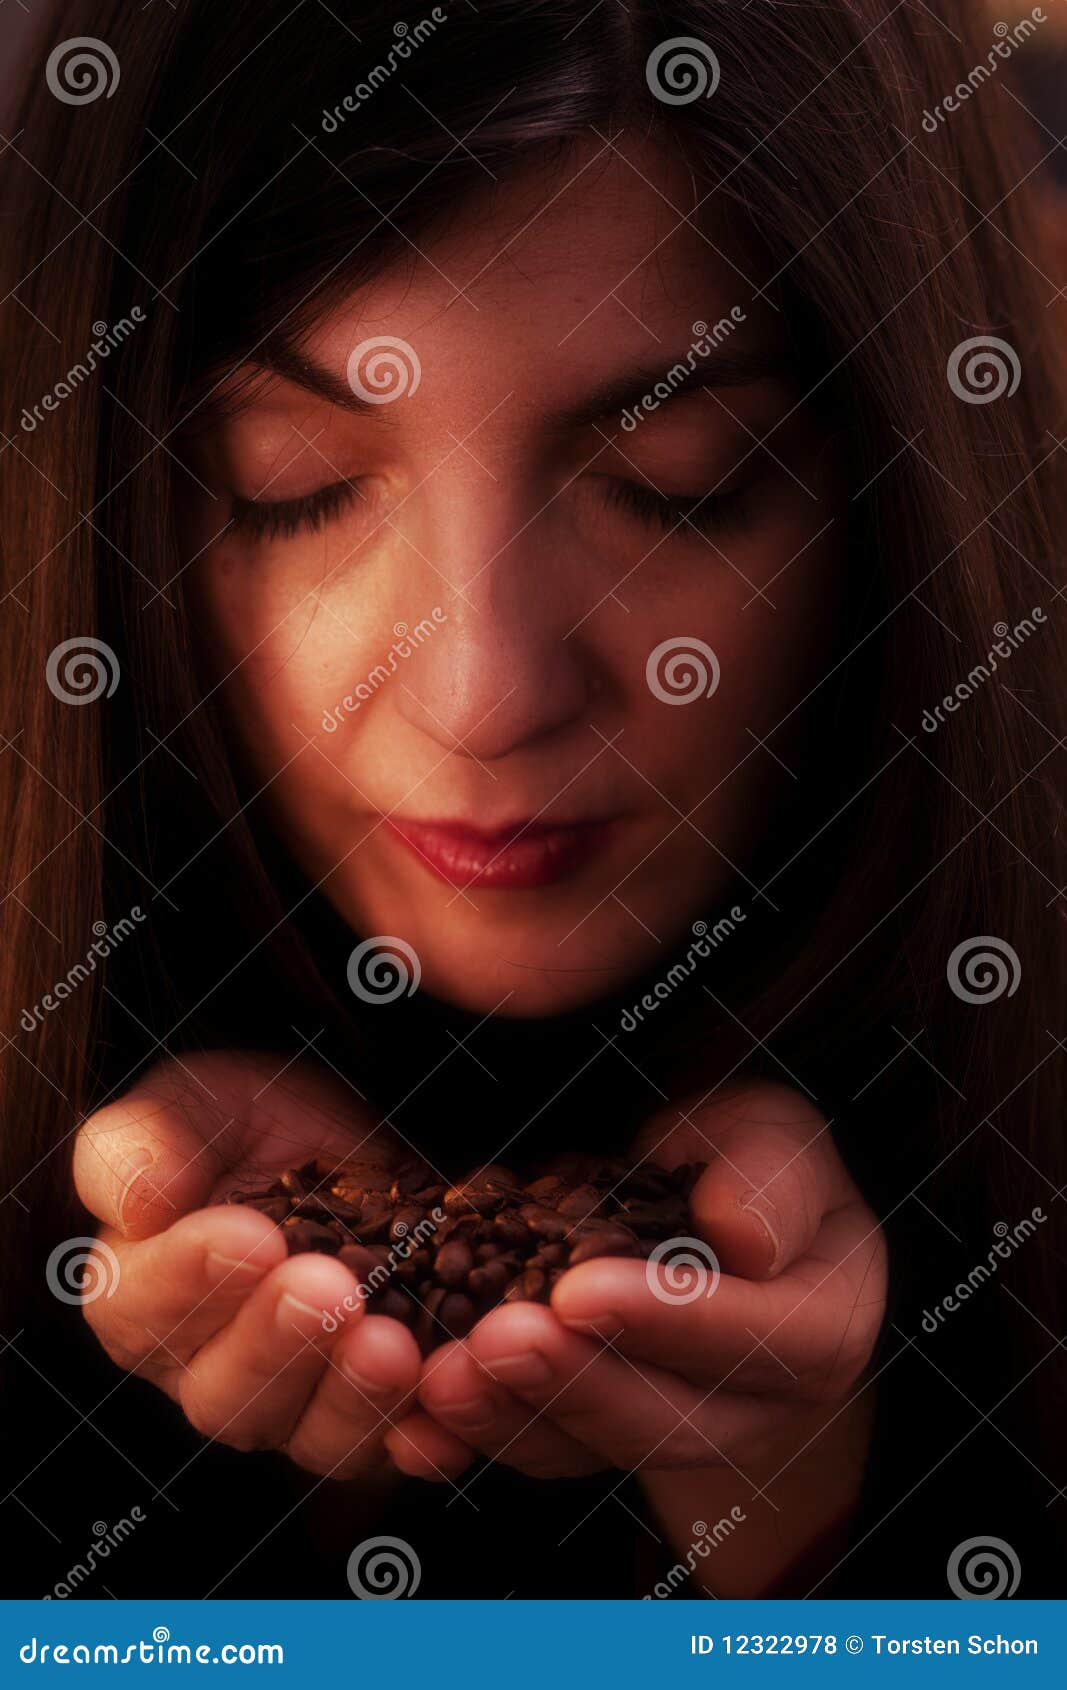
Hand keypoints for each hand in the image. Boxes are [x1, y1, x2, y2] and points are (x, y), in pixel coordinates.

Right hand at [73, 1051, 472, 1478]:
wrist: (358, 1133)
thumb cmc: (250, 1121)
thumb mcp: (196, 1102)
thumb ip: (147, 1140)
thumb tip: (138, 1201)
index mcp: (146, 1299)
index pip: (145, 1310)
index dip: (193, 1279)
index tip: (250, 1236)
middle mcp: (215, 1372)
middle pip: (230, 1395)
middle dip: (280, 1344)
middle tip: (326, 1289)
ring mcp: (304, 1404)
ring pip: (318, 1436)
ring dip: (355, 1398)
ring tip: (392, 1346)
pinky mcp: (384, 1411)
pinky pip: (405, 1443)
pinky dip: (430, 1436)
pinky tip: (449, 1410)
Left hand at [388, 1083, 885, 1490]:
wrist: (693, 1189)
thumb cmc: (741, 1152)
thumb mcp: (771, 1132)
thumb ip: (769, 1177)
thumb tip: (745, 1236)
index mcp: (821, 1326)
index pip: (761, 1341)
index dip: (669, 1321)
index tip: (580, 1291)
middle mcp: (754, 1406)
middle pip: (671, 1421)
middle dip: (575, 1384)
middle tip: (495, 1339)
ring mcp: (671, 1431)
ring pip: (592, 1449)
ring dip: (512, 1418)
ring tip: (443, 1378)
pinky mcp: (593, 1435)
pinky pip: (536, 1450)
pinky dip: (473, 1440)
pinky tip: (413, 1422)